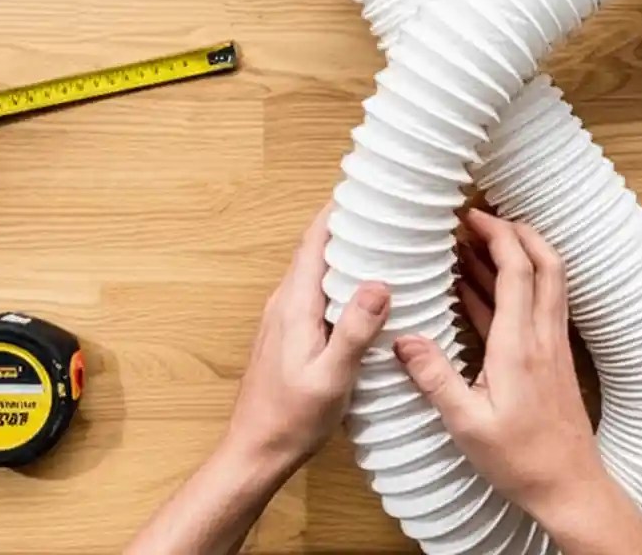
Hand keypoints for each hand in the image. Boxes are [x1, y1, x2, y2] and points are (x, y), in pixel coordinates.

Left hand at [226, 203, 390, 468]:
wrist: (256, 452)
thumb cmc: (292, 419)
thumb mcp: (331, 377)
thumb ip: (354, 330)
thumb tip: (379, 285)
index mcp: (293, 306)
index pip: (313, 242)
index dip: (336, 211)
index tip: (364, 190)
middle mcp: (283, 305)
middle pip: (315, 252)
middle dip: (346, 228)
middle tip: (386, 213)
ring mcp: (283, 320)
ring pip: (315, 274)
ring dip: (343, 256)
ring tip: (382, 245)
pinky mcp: (288, 337)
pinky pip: (314, 295)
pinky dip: (338, 282)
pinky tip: (362, 294)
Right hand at [393, 210, 641, 553]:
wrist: (570, 488)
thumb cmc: (520, 461)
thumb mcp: (466, 424)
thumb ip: (434, 378)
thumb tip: (401, 339)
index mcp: (519, 346)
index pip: (518, 270)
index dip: (498, 235)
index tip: (470, 217)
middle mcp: (542, 337)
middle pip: (545, 263)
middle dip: (516, 231)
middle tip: (480, 219)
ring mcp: (551, 347)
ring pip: (546, 282)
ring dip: (518, 255)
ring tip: (475, 244)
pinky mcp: (552, 360)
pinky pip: (537, 308)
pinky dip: (514, 288)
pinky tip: (482, 292)